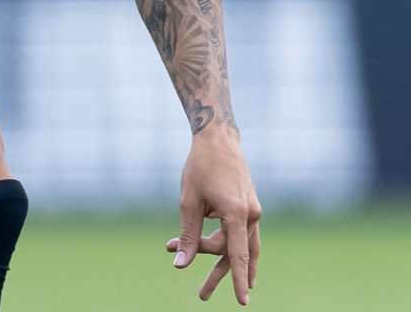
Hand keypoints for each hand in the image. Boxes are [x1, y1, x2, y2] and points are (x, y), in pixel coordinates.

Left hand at [163, 130, 260, 302]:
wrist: (219, 140)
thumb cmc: (200, 168)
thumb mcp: (188, 202)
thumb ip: (188, 236)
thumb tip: (180, 264)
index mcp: (237, 213)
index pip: (238, 255)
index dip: (238, 280)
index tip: (241, 301)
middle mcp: (252, 215)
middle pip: (234, 253)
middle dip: (216, 273)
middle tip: (201, 295)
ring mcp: (254, 212)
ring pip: (240, 247)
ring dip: (223, 263)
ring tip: (207, 283)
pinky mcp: (250, 209)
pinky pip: (243, 236)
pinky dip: (230, 248)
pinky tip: (226, 261)